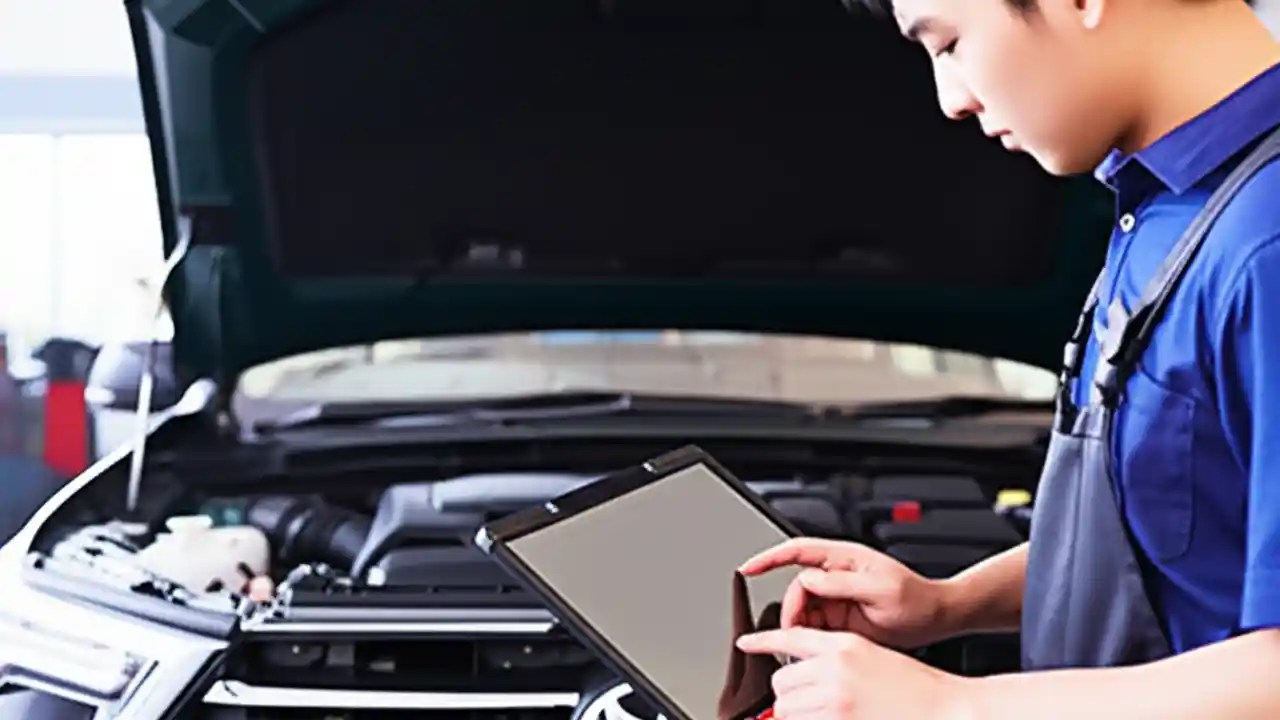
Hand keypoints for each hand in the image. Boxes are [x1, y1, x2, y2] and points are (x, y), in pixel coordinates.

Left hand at [736, 627, 972, 719]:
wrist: (946, 708)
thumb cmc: (916, 688)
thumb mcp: (874, 655)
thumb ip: (837, 659)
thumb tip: (806, 672)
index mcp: (844, 646)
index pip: (790, 637)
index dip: (762, 640)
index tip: (745, 643)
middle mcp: (834, 670)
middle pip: (782, 682)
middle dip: (789, 694)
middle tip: (808, 701)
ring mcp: (835, 701)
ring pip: (787, 708)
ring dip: (796, 714)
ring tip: (821, 714)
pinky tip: (825, 718)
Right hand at [739, 538, 954, 648]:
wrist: (935, 617)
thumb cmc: (916, 600)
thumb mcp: (880, 590)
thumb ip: (841, 584)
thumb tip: (808, 579)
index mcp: (845, 558)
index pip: (797, 551)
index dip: (768, 558)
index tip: (748, 568)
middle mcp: (837, 574)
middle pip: (796, 587)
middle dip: (790, 609)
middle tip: (793, 632)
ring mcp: (837, 596)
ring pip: (801, 608)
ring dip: (798, 625)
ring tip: (804, 643)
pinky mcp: (839, 616)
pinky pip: (813, 623)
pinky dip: (808, 635)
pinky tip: (813, 645)